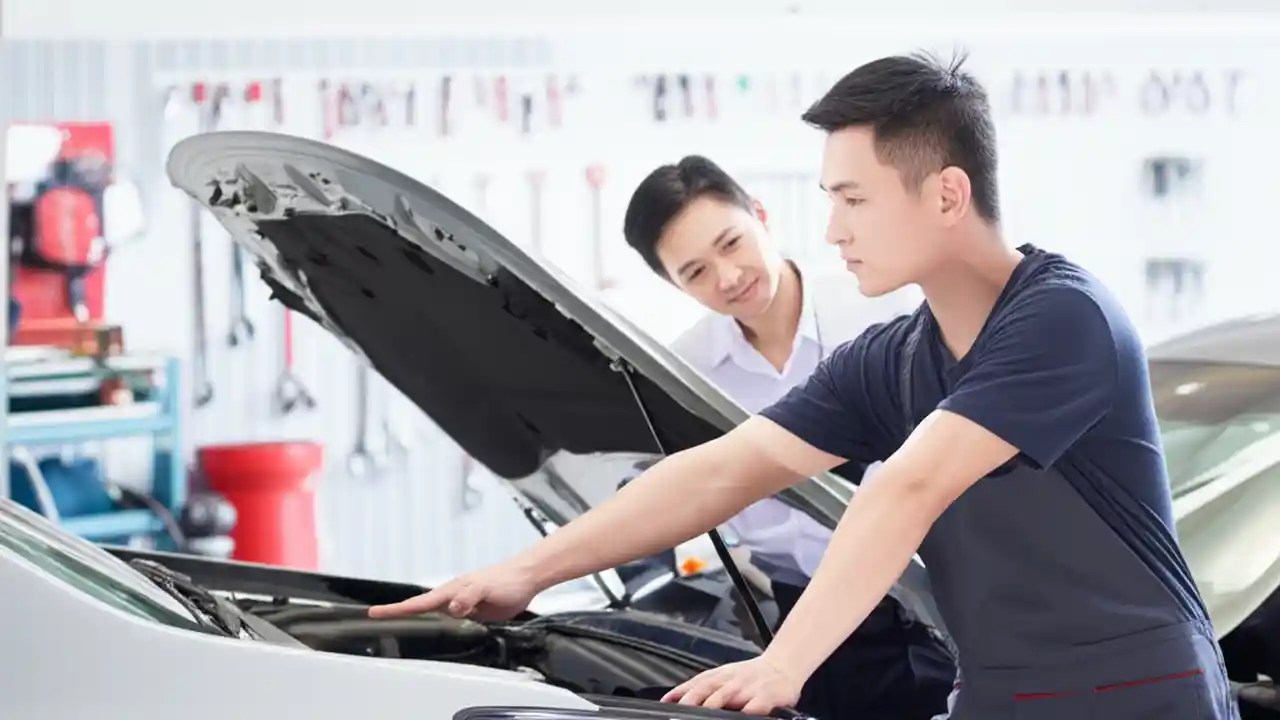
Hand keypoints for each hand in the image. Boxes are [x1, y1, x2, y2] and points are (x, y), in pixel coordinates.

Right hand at [366, 562, 538, 621]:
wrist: (527, 578)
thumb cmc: (508, 581)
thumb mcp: (488, 589)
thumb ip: (470, 596)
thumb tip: (452, 606)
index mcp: (452, 591)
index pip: (419, 603)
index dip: (397, 609)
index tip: (376, 612)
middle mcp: (453, 596)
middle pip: (420, 607)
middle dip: (397, 612)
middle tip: (376, 617)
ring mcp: (461, 603)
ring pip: (433, 613)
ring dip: (415, 618)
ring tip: (394, 624)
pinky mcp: (471, 610)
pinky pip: (448, 618)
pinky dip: (436, 623)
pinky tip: (434, 630)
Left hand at [662, 655, 803, 715]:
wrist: (782, 665)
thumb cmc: (749, 675)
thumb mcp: (722, 675)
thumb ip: (699, 687)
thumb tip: (670, 699)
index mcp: (719, 676)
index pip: (695, 684)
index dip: (680, 693)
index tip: (667, 703)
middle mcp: (731, 680)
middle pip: (707, 689)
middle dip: (692, 700)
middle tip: (680, 712)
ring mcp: (748, 687)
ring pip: (727, 695)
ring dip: (714, 703)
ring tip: (704, 714)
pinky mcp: (767, 695)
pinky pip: (757, 703)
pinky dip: (749, 709)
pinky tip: (744, 714)